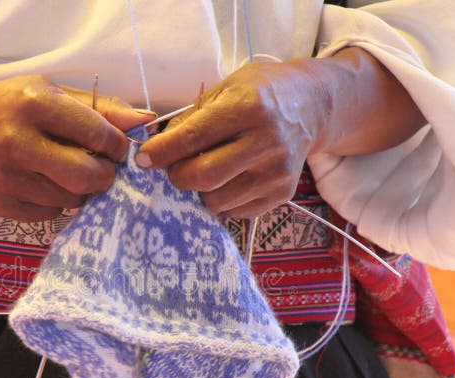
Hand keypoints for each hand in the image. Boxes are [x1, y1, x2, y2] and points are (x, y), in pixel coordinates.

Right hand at [0, 75, 155, 220]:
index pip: (97, 134)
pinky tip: (43, 182)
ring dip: (80, 190)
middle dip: (105, 177)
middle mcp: (15, 141)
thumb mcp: (53, 95)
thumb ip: (101, 109)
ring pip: (70, 199)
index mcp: (33, 105)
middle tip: (103, 170)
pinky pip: (50, 212)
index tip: (119, 150)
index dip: (118, 147)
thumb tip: (145, 121)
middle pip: (85, 176)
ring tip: (66, 171)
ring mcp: (4, 176)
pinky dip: (56, 201)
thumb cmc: (14, 106)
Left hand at [134, 60, 326, 218]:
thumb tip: (155, 150)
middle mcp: (266, 141)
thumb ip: (191, 119)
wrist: (312, 106)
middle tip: (175, 169)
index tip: (143, 160)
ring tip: (205, 172)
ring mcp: (277, 171)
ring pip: (217, 201)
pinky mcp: (282, 193)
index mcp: (248, 107)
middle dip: (178, 177)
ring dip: (200, 192)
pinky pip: (236, 211)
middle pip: (204, 177)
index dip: (162, 152)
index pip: (194, 138)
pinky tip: (228, 180)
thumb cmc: (260, 94)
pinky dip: (222, 200)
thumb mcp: (225, 89)